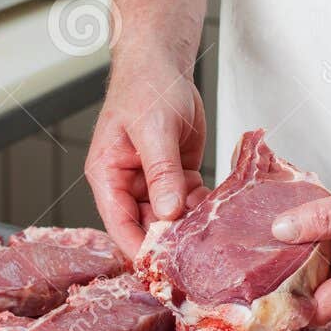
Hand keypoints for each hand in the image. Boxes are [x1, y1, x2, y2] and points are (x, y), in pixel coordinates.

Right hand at [85, 48, 207, 259]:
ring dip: (191, 226)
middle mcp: (127, 183)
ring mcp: (152, 180)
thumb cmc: (146, 86)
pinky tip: (222, 212)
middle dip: (170, 242)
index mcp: (107, 174)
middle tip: (199, 257)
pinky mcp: (176, 174)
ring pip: (171, 217)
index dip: (139, 248)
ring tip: (215, 236)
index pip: (119, 223)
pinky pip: (189, 200)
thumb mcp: (153, 129)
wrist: (164, 62)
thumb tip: (167, 212)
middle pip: (146, 225)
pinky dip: (204, 208)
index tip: (162, 269)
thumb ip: (160, 172)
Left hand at [271, 152, 330, 324]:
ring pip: (321, 264)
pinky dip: (311, 236)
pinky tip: (292, 223)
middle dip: (286, 279)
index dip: (290, 308)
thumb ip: (323, 218)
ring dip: (297, 255)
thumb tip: (282, 231)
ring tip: (262, 243)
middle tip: (250, 265)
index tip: (258, 300)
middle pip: (316, 288)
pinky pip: (330, 244)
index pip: (322, 308)